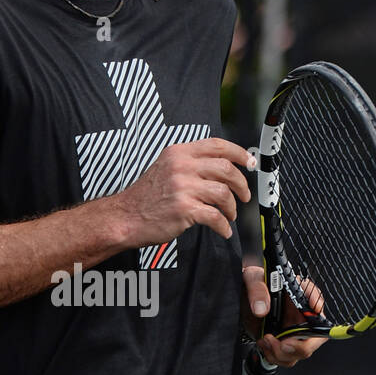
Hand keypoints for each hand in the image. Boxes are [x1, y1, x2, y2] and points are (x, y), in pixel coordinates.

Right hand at [113, 139, 253, 246]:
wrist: (125, 217)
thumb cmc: (146, 196)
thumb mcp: (166, 167)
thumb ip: (190, 163)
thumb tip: (221, 167)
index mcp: (179, 153)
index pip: (217, 145)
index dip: (239, 153)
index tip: (250, 162)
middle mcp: (181, 167)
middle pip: (226, 169)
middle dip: (241, 184)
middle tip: (244, 195)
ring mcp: (183, 188)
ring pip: (224, 193)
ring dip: (232, 207)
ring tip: (230, 214)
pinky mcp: (184, 210)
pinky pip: (215, 217)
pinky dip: (223, 226)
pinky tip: (223, 229)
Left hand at [241, 265, 326, 368]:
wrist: (246, 296)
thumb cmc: (256, 283)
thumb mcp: (253, 278)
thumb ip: (257, 290)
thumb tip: (261, 309)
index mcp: (301, 299)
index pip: (318, 312)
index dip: (316, 324)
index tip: (301, 326)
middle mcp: (302, 317)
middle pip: (313, 341)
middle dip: (297, 347)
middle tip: (282, 343)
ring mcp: (294, 331)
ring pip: (298, 354)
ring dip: (281, 353)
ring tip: (266, 339)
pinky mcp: (284, 342)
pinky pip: (285, 358)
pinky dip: (273, 356)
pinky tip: (263, 343)